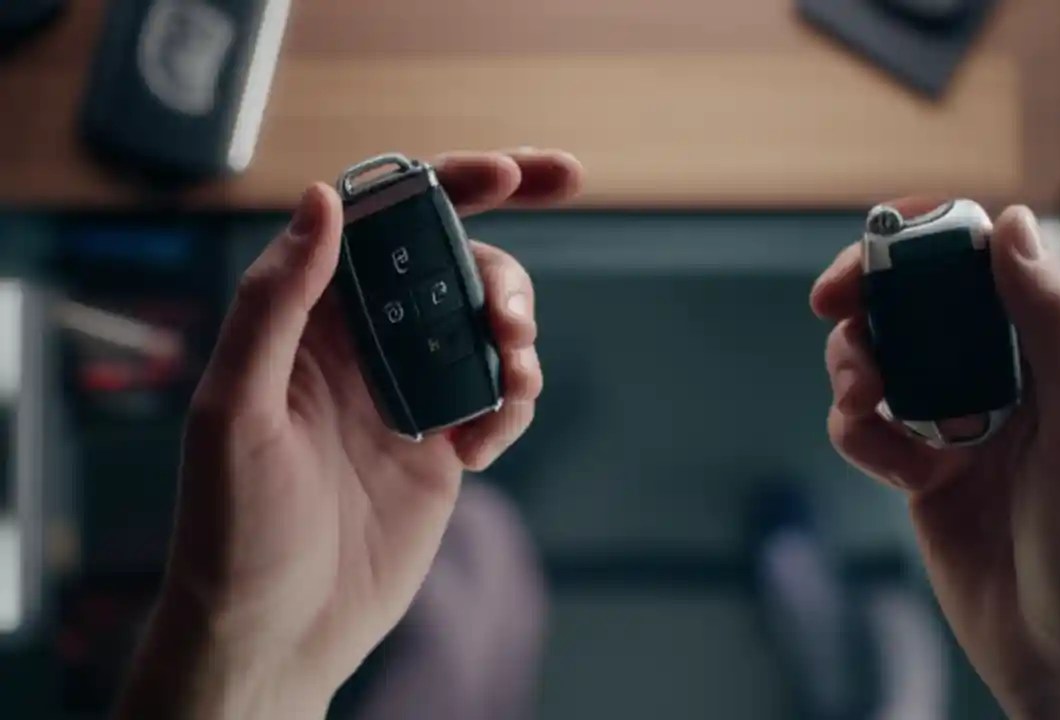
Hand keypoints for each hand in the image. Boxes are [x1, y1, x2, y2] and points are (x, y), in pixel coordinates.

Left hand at [113, 150, 583, 719]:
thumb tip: (326, 199)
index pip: (383, 222)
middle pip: (454, 266)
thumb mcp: (237, 407)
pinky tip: (481, 445)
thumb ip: (277, 300)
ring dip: (517, 337)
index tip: (512, 171)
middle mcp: (363, 343)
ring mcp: (408, 390)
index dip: (451, 184)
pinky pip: (500, 397)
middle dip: (503, 271)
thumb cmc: (232, 525)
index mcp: (308, 318)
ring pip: (487, 326)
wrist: (277, 630)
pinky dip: (512, 406)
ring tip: (513, 375)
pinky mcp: (442, 441)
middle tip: (513, 316)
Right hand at [812, 201, 1059, 718]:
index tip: (872, 256)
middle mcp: (1014, 378)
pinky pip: (872, 429)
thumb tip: (1013, 229)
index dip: (927, 242)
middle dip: (873, 303)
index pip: (992, 263)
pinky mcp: (929, 471)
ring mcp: (967, 423)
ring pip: (888, 359)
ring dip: (858, 369)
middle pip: (924, 303)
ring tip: (859, 401)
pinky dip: (860, 436)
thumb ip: (1058, 327)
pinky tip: (882, 462)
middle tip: (833, 311)